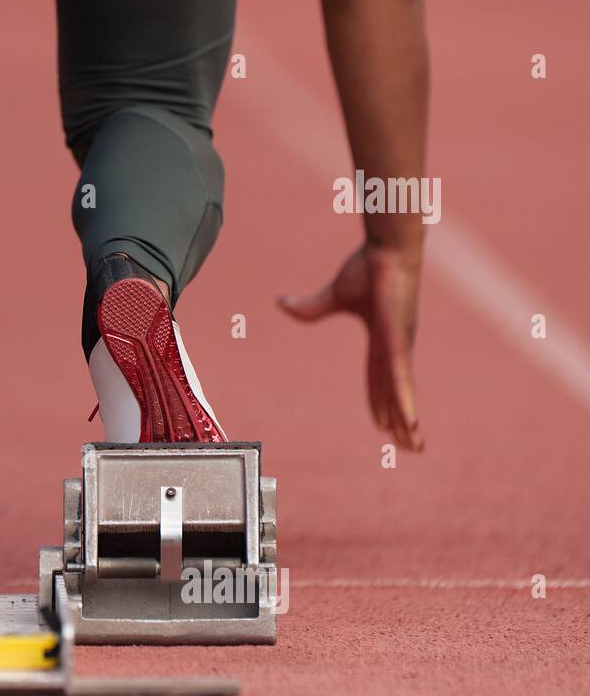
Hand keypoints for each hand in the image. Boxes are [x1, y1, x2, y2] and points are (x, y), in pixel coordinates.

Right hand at [279, 243, 424, 450]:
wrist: (389, 248)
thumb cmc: (368, 266)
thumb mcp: (334, 295)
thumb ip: (309, 307)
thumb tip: (280, 303)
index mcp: (383, 338)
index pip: (379, 378)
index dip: (381, 401)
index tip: (386, 425)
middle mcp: (397, 346)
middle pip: (397, 391)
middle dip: (404, 420)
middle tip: (412, 446)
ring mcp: (400, 344)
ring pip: (402, 392)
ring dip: (409, 421)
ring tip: (416, 446)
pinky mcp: (399, 340)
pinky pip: (399, 377)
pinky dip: (404, 399)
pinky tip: (410, 419)